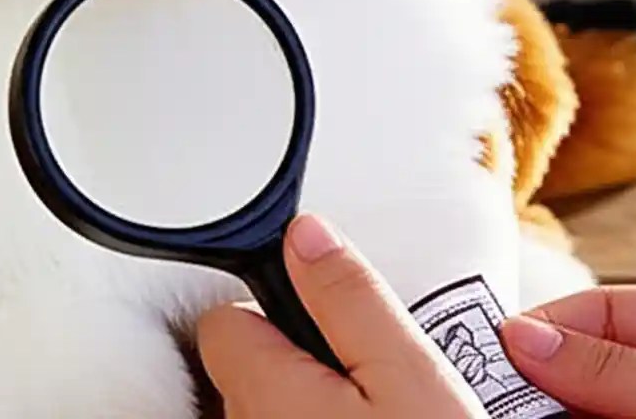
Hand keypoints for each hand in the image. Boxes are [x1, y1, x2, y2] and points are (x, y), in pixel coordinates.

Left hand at [196, 214, 488, 418]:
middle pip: (239, 372)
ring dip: (297, 413)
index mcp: (265, 390)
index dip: (278, 315)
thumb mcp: (411, 373)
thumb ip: (352, 297)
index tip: (324, 331)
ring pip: (258, 415)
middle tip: (363, 390)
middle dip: (292, 366)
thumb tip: (307, 233)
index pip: (224, 321)